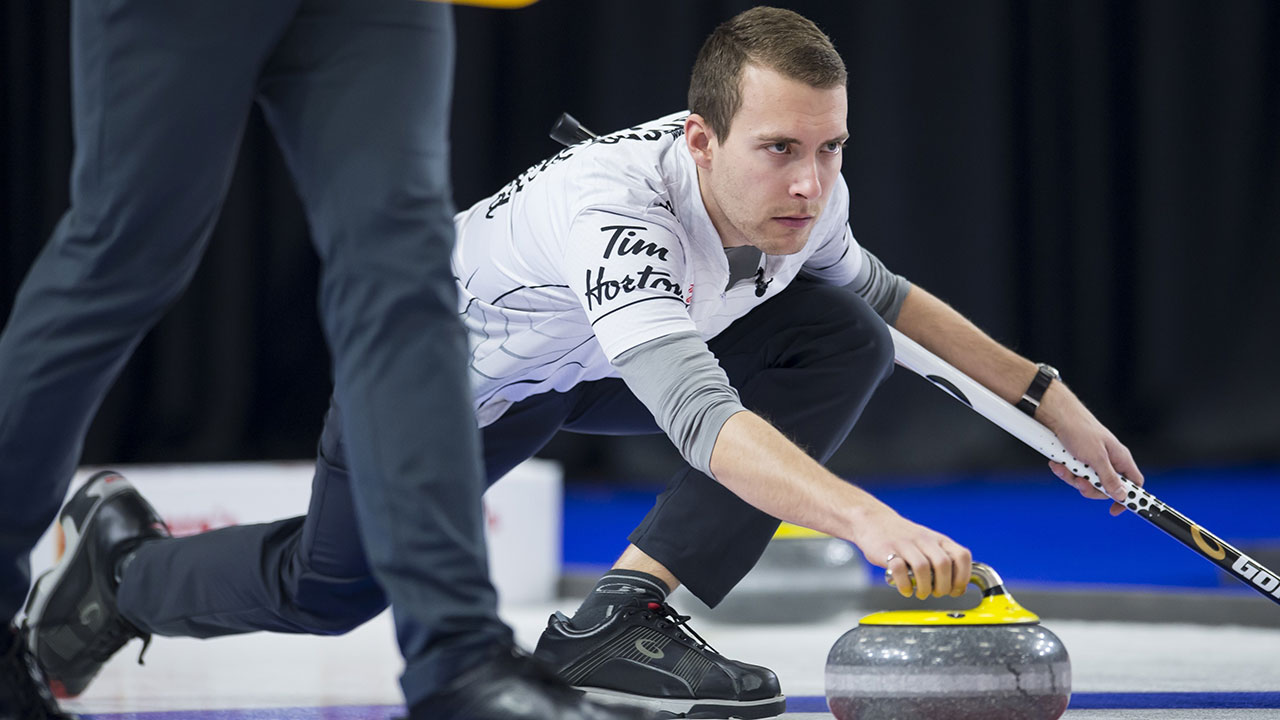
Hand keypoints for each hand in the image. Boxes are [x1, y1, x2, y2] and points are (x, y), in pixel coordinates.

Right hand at [850, 505, 972, 599]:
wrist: (873, 520)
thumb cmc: (903, 537)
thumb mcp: (928, 543)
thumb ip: (941, 559)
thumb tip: (958, 586)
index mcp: (938, 540)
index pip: (962, 556)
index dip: (963, 577)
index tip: (956, 590)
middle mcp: (924, 540)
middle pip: (943, 565)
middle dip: (943, 586)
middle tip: (937, 593)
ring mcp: (905, 544)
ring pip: (922, 568)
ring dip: (925, 588)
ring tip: (921, 593)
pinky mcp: (887, 551)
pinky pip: (899, 570)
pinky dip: (905, 585)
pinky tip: (905, 589)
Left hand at [1039, 382, 1143, 515]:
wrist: (1056, 415)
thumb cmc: (1080, 430)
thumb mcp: (1096, 457)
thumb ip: (1109, 478)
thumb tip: (1122, 496)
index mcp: (1120, 459)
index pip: (1134, 484)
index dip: (1129, 498)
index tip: (1115, 510)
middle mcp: (1108, 461)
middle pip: (1106, 488)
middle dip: (1090, 488)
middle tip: (1080, 483)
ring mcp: (1092, 460)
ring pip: (1086, 482)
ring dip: (1072, 478)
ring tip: (1064, 467)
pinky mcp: (1077, 459)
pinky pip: (1073, 474)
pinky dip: (1064, 471)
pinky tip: (1056, 464)